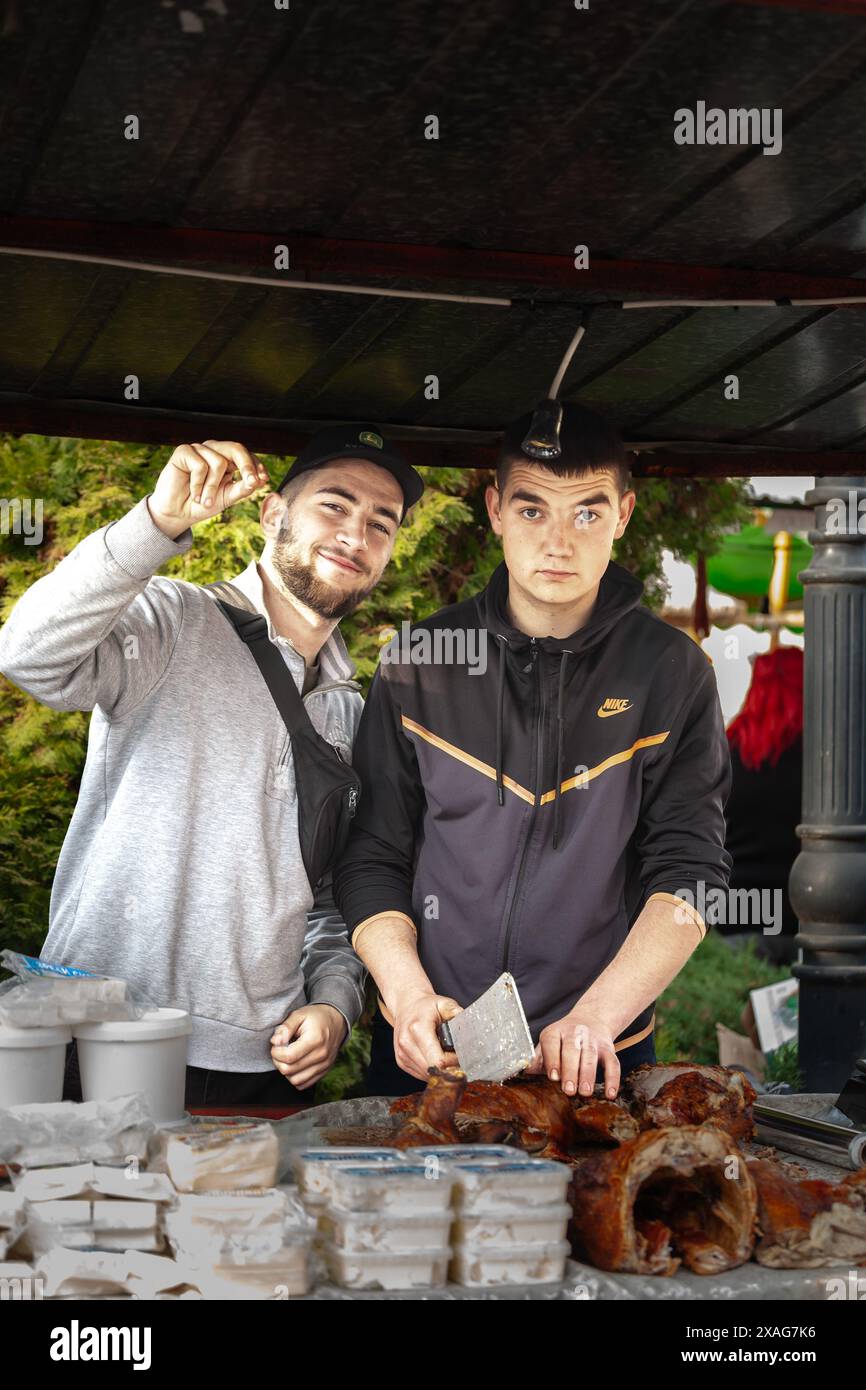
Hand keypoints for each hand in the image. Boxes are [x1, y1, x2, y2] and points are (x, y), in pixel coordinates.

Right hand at [148, 440, 269, 537]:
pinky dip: (198, 484)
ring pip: (219, 462)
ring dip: (213, 488)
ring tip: (204, 500)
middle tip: (252, 483)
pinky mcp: (183, 452)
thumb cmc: (203, 504)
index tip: (264, 479)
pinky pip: (200, 465)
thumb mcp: (227, 498)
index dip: (256, 465)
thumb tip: (258, 480)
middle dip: (247, 467)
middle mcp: (214, 450)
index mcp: (227, 459)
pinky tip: (193, 493)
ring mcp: (199, 449)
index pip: (246, 455)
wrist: (178, 513)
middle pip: (236, 448)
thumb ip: (242, 488)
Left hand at [269, 1004, 347, 1088]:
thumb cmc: (315, 1017)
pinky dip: (295, 1077)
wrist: (336, 1020)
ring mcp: (324, 1065)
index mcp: (315, 1040)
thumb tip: (275, 1042)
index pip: (288, 1057)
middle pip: (289, 1070)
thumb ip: (285, 1027)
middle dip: (278, 1061)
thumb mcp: (299, 1015)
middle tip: (279, 1050)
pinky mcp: (324, 1071)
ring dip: (286, 1071)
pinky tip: (295, 1064)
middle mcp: (322, 1056)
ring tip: (287, 1057)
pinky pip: (304, 1084)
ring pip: (295, 1081)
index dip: (276, 1052)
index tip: (276, 1044)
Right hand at [392, 992, 462, 1080]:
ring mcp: (402, 1054)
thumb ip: (458, 1014)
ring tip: (446, 1057)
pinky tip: (435, 1058)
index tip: (461, 1055)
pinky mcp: (401, 1061)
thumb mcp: (444, 1004)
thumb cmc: (426, 1006)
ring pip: (427, 1075)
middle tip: (457, 1058)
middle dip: (448, 1068)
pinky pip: (420, 1074)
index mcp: (418, 1029)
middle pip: (433, 1070)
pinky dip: (431, 1070)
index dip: (454, 1062)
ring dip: (439, 1071)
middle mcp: (407, 1043)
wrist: (406, 1005)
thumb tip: (472, 1028)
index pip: (439, 1061)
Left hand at [524, 1008, 620, 1098]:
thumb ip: (538, 1058)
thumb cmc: (564, 1040)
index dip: (553, 1060)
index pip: (552, 1043)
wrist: (591, 1019)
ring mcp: (592, 1040)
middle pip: (572, 1050)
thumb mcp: (549, 1043)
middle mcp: (574, 1033)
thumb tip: (524, 1070)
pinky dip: (613, 1079)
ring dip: (588, 1075)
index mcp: (555, 1032)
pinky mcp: (608, 1048)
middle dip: (571, 1071)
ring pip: (591, 1056)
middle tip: (569, 1090)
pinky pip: (613, 1063)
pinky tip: (610, 1094)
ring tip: (585, 1092)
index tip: (553, 1077)